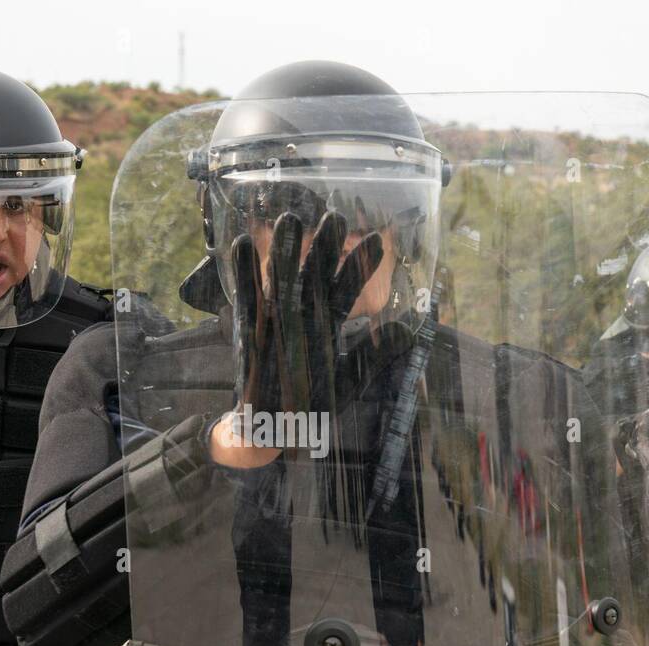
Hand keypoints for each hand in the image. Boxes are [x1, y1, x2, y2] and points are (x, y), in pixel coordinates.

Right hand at [230, 211, 384, 433]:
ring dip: (283, 250)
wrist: (272, 426)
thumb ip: (375, 356)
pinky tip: (240, 243)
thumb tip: (409, 332)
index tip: (376, 240)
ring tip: (289, 219)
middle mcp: (302, 314)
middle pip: (313, 273)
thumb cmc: (312, 403)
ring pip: (280, 277)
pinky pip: (245, 297)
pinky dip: (242, 273)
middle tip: (335, 216)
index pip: (346, 288)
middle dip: (323, 247)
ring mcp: (274, 318)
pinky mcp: (248, 328)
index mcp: (327, 323)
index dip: (360, 266)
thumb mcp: (348, 380)